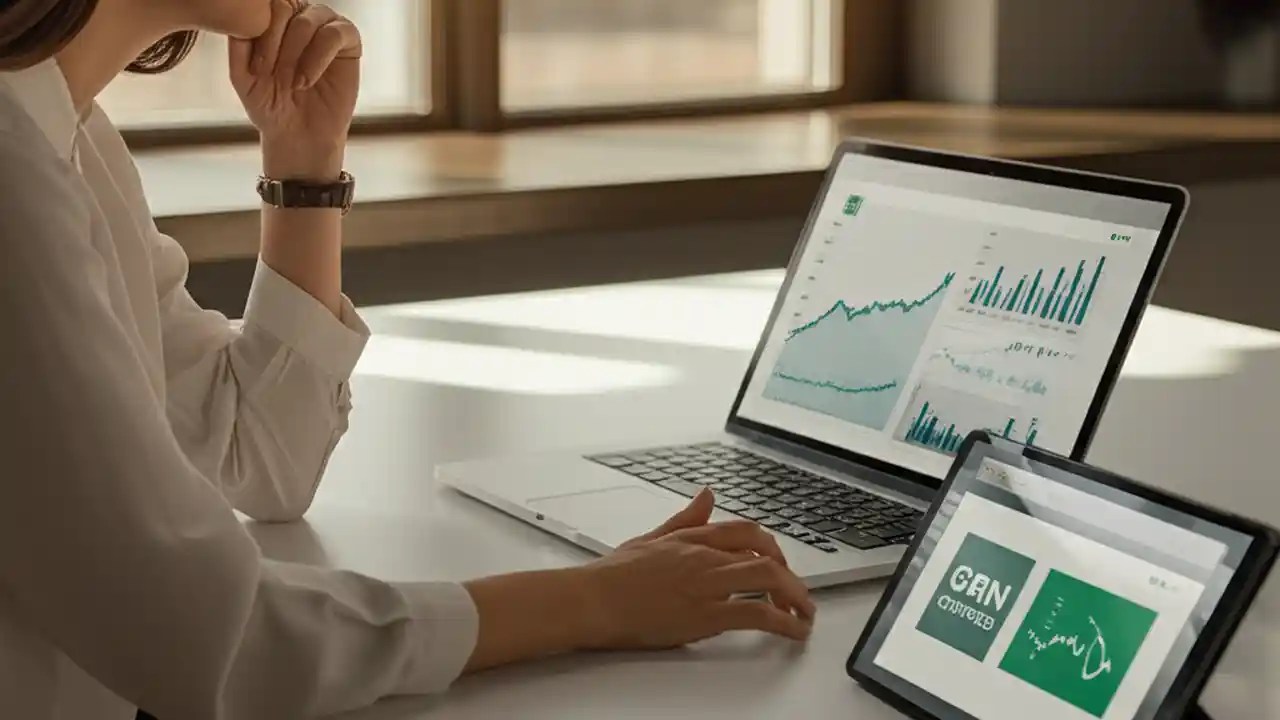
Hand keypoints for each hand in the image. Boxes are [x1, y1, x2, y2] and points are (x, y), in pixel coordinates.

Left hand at [229, 0, 361, 178]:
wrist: (298, 135)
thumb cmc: (269, 104)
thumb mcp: (242, 74)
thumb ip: (238, 42)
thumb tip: (242, 15)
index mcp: (274, 17)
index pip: (264, 5)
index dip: (259, 33)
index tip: (256, 69)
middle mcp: (300, 14)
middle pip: (285, 6)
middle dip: (275, 43)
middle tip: (273, 75)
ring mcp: (326, 25)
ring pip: (309, 20)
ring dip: (295, 53)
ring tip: (292, 83)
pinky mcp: (349, 41)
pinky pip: (335, 34)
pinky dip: (318, 57)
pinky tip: (307, 80)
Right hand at [577, 489, 815, 648]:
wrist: (593, 600)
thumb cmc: (614, 575)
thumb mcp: (652, 538)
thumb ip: (685, 518)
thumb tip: (707, 495)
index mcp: (693, 539)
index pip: (746, 532)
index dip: (771, 547)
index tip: (778, 565)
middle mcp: (705, 556)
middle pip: (766, 554)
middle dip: (790, 575)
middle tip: (796, 595)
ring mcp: (707, 584)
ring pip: (768, 578)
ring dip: (796, 597)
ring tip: (804, 615)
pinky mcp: (706, 614)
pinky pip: (757, 613)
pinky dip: (784, 623)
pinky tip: (794, 633)